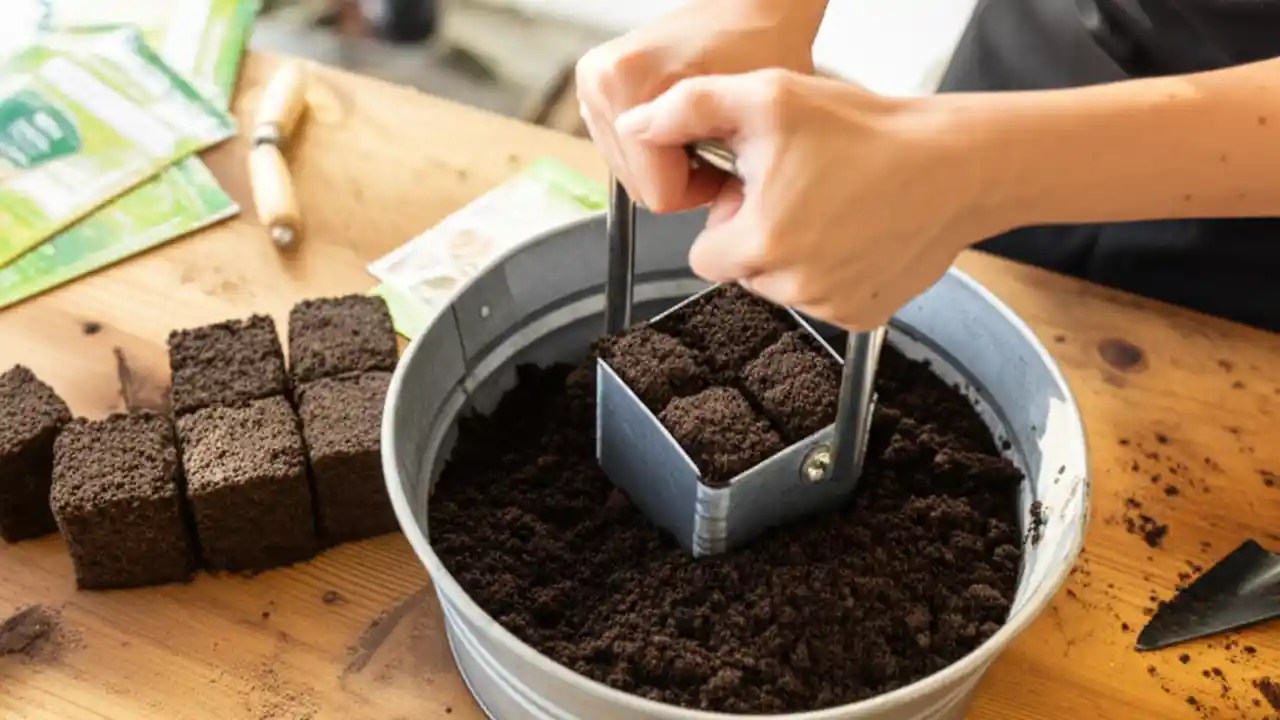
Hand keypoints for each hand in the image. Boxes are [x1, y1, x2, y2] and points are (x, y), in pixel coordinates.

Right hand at [575, 0, 825, 212]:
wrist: (750, 1)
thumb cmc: (760, 42)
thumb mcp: (756, 111)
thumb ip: (725, 170)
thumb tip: (714, 239)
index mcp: (624, 84)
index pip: (655, 191)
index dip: (700, 187)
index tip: (728, 162)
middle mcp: (598, 83)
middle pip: (640, 186)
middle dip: (683, 177)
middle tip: (719, 146)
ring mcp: (592, 86)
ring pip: (633, 174)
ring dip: (671, 164)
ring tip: (704, 132)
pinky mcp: (596, 90)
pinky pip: (627, 152)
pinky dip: (659, 149)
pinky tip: (684, 125)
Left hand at [615, 70, 1007, 330]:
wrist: (957, 164)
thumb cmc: (866, 129)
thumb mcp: (768, 97)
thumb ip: (688, 109)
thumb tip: (634, 126)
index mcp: (757, 245)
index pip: (704, 254)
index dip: (728, 216)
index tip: (763, 187)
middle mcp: (791, 288)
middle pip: (743, 271)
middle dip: (759, 236)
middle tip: (803, 190)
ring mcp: (830, 307)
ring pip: (784, 287)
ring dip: (797, 254)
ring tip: (837, 206)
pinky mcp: (864, 316)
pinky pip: (826, 299)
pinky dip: (836, 272)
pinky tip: (861, 232)